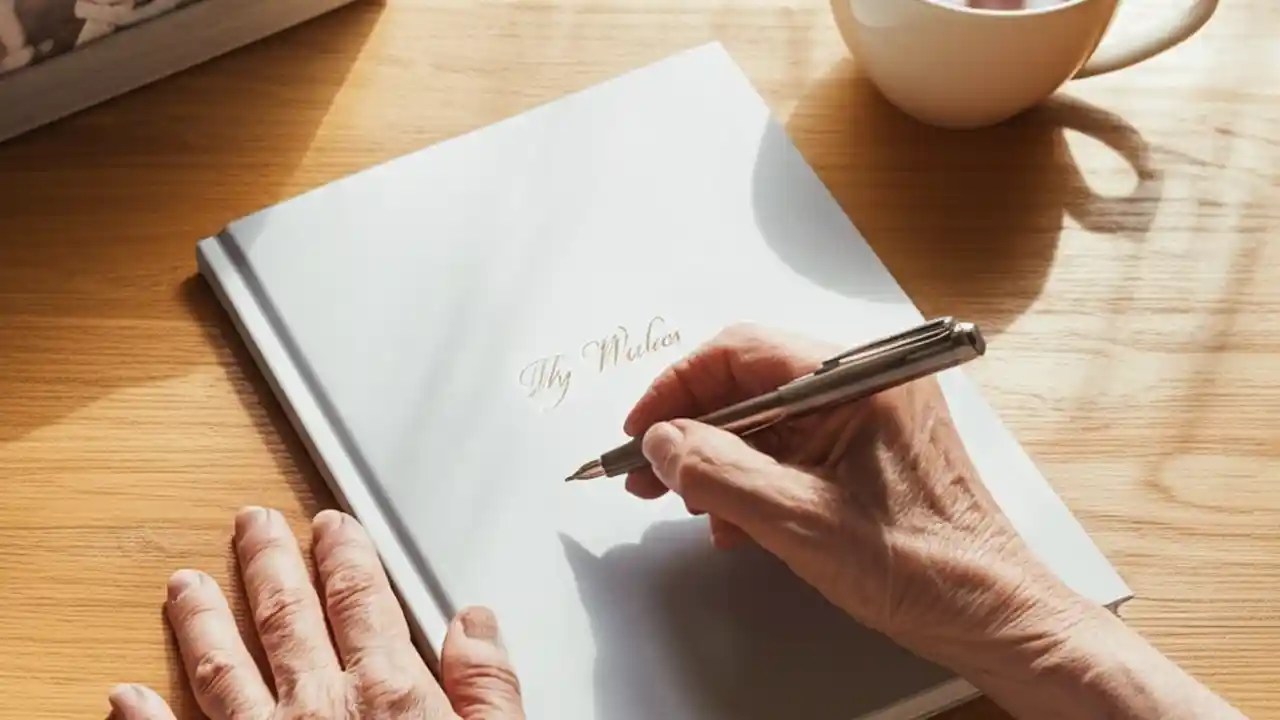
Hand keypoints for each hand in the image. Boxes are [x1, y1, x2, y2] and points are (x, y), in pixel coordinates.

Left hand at [108, 507, 523, 719]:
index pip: (361, 600)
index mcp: (387, 697)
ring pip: (222, 668)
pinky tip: (124, 697)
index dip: (345, 555)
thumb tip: (474, 624)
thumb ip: (489, 688)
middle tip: (251, 524)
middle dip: (269, 563)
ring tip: (185, 585)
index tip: (331, 526)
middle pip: (287, 617)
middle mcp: (317, 712)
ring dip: (202, 622)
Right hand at [622, 323, 1084, 664]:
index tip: (643, 429)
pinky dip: (756, 477)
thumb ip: (720, 473)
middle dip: (693, 430)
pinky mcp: (870, 450)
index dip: (678, 388)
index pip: (741, 351)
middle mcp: (866, 383)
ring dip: (720, 459)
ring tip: (690, 503)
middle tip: (650, 470)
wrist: (991, 614)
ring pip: (768, 420)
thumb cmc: (923, 567)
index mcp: (857, 378)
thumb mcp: (799, 520)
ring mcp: (870, 416)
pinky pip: (796, 447)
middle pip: (751, 383)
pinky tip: (736, 518)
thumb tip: (663, 443)